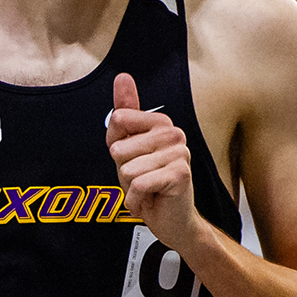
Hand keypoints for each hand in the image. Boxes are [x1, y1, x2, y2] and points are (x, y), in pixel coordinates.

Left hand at [107, 73, 199, 251]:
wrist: (171, 220)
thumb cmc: (148, 182)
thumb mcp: (127, 147)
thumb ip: (125, 114)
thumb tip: (123, 76)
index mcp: (161, 123)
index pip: (118, 120)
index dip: (116, 146)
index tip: (133, 159)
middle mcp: (174, 134)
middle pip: (119, 147)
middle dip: (123, 170)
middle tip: (142, 179)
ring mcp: (180, 153)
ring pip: (128, 168)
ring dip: (130, 188)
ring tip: (146, 190)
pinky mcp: (180, 174)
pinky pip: (139, 184)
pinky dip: (136, 200)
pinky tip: (150, 200)